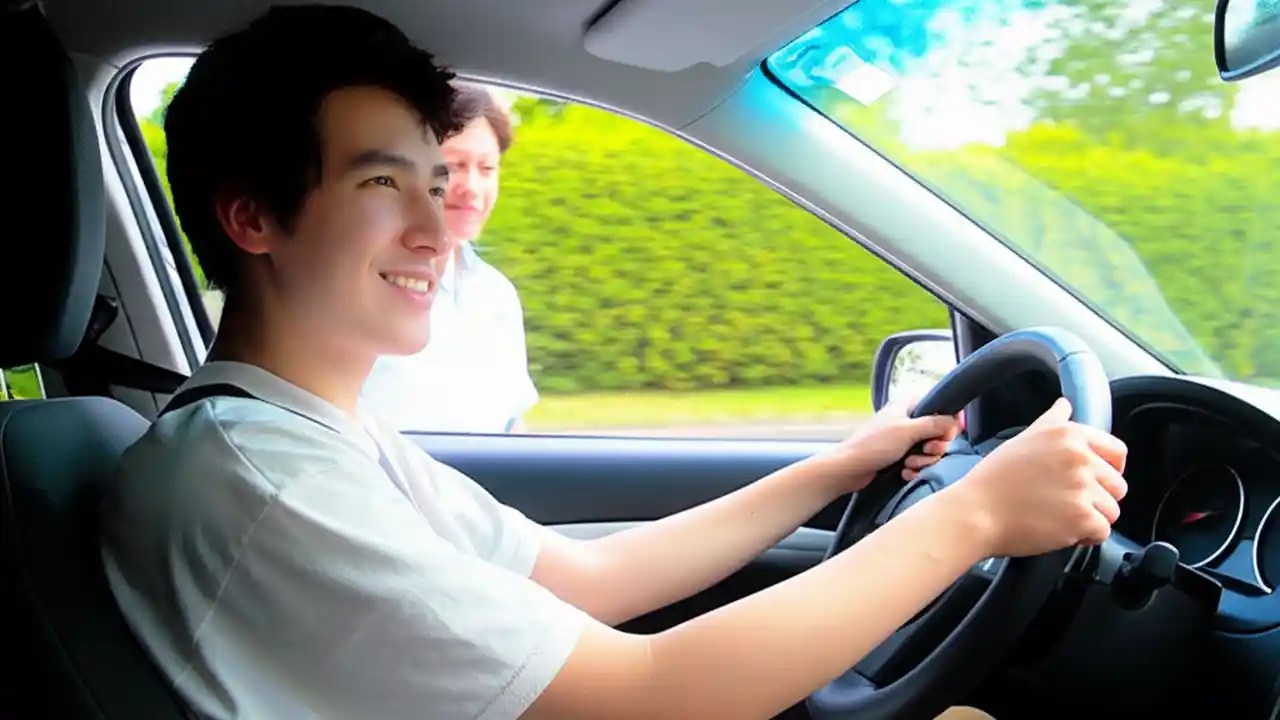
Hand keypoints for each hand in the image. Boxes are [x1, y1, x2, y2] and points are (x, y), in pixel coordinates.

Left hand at [827, 396, 963, 492]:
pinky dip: (915, 469)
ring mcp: (904, 439)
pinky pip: (919, 462)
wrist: (849, 469)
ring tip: (909, 465)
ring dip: (924, 461)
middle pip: (939, 431)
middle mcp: (907, 420)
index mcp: (907, 405)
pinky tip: (904, 473)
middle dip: (935, 446)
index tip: (949, 433)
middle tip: (927, 450)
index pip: (939, 404)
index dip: (949, 418)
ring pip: (930, 450)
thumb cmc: (874, 445)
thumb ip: (935, 424)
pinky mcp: (900, 456)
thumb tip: (955, 422)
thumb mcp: (908, 431)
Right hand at [945, 397, 1127, 557]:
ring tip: (1061, 518)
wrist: (976, 512)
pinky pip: (1102, 532)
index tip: (1094, 481)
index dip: (1109, 470)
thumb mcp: (1022, 439)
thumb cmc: (994, 480)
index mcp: (1068, 435)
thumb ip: (1052, 421)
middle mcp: (1079, 457)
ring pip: (1112, 511)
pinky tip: (1062, 531)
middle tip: (1067, 502)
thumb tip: (1066, 405)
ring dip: (1091, 519)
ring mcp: (1082, 487)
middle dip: (1098, 498)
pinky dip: (1085, 537)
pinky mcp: (1082, 517)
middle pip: (1118, 485)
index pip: (1117, 451)